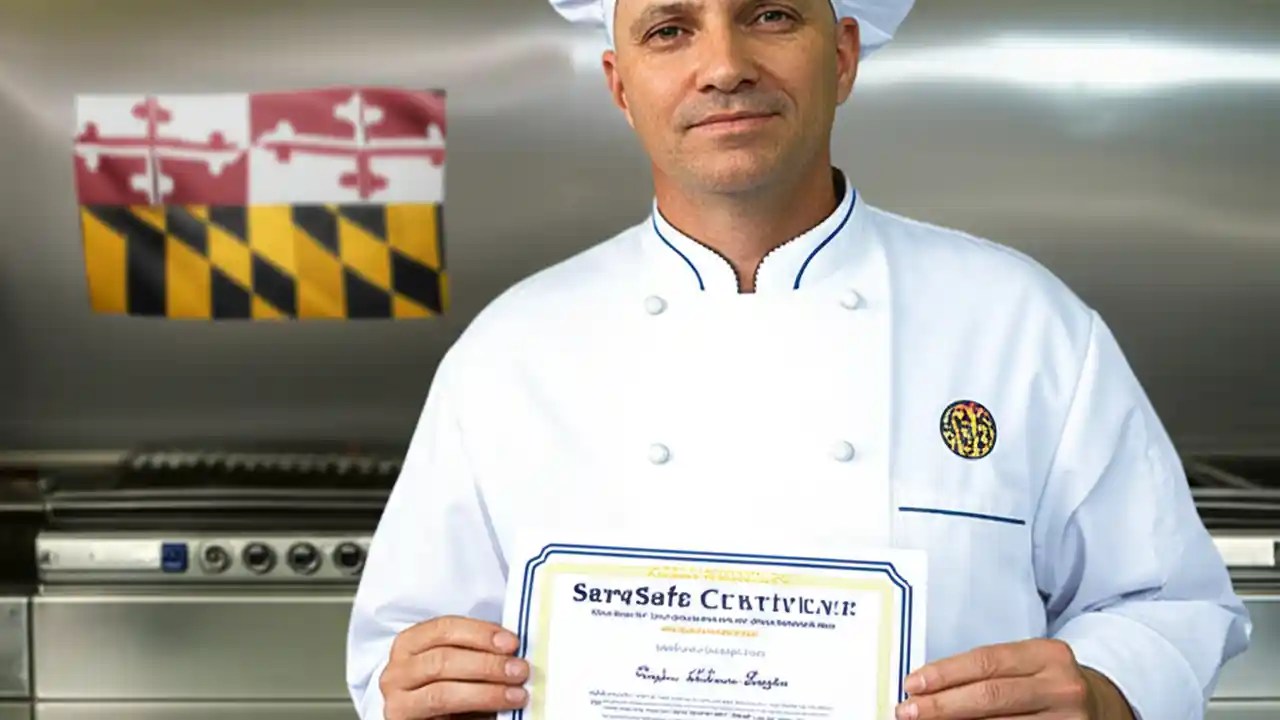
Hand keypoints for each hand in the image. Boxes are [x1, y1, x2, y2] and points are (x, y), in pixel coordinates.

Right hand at [378, 615, 529, 718]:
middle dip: (487, 664)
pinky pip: (442, 716)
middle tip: (519, 670)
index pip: (444, 629)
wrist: (426, 716)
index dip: (480, 633)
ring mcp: (398, 701)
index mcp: (409, 644)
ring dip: (485, 693)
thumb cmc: (444, 686)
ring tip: (515, 695)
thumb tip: (513, 653)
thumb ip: (476, 653)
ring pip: (442, 693)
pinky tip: (496, 713)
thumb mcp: (456, 662)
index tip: (512, 643)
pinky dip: (474, 713)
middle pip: (443, 660)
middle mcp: (397, 671)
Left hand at [895, 638, 1133, 718]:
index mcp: (1048, 655)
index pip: (986, 662)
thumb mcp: (1027, 664)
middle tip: (908, 711)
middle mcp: (1062, 687)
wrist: (1102, 706)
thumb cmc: (1047, 683)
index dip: (945, 674)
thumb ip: (987, 672)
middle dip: (942, 705)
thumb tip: (927, 687)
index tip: (913, 685)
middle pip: (990, 696)